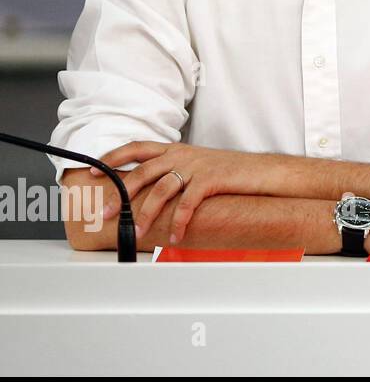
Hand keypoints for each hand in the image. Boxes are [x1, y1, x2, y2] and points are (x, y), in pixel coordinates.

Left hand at [91, 141, 279, 242]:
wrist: (263, 172)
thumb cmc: (231, 172)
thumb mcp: (199, 165)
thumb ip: (175, 172)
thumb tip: (150, 191)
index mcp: (176, 149)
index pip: (137, 147)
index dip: (113, 158)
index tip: (94, 171)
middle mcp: (183, 155)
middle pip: (142, 172)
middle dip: (120, 194)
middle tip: (106, 213)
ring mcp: (197, 166)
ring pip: (161, 189)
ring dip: (146, 213)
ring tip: (136, 231)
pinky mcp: (211, 180)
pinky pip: (187, 203)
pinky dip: (178, 221)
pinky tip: (174, 235)